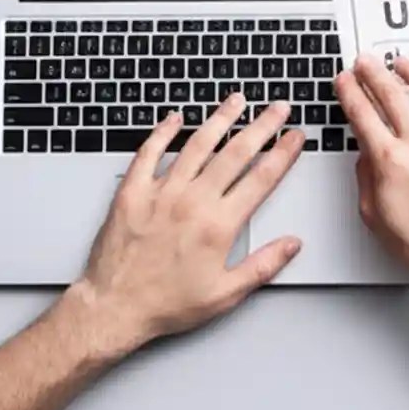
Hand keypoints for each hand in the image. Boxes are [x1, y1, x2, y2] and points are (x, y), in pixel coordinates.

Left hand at [63, 94, 303, 358]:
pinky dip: (162, 132)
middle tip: (277, 108)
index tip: (294, 138)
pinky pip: (149, 152)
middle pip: (235, 153)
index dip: (283, 153)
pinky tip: (175, 117)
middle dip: (262, 126)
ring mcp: (161, 193)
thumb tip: (291, 245)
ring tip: (236, 101)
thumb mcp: (225, 294)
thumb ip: (263, 265)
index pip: (261, 178)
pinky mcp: (132, 192)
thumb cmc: (166, 304)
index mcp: (219, 225)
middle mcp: (192, 202)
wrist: (113, 308)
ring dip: (220, 119)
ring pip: (197, 144)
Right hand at [336, 55, 408, 291]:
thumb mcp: (376, 218)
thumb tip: (365, 160)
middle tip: (365, 63)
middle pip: (390, 95)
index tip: (345, 82)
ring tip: (401, 62)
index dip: (349, 93)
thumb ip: (365, 182)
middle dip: (372, 73)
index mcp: (390, 161)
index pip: (362, 114)